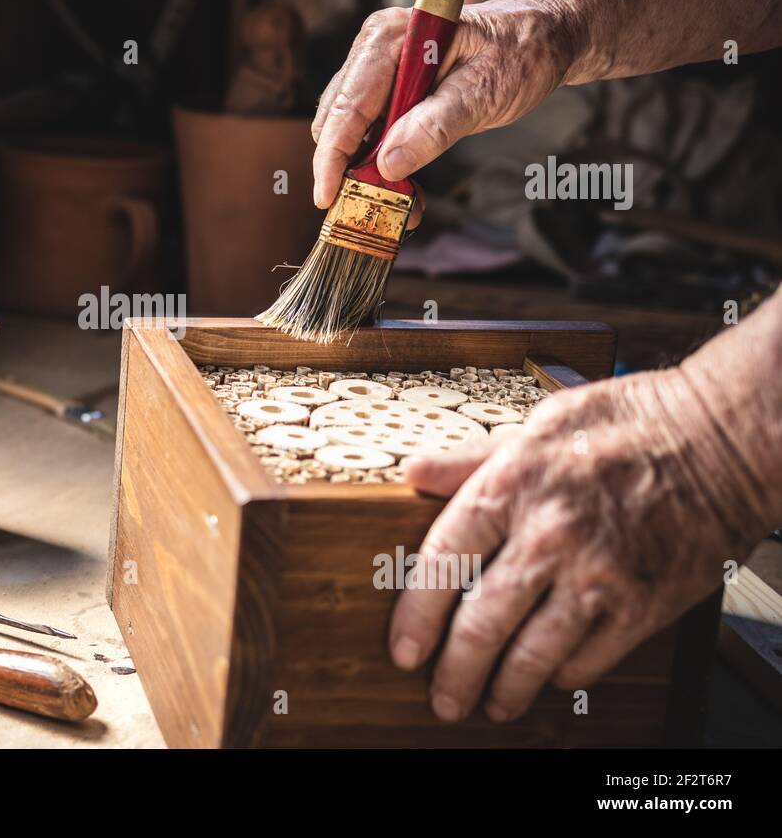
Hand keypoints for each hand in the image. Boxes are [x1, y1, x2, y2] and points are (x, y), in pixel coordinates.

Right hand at [309, 0, 578, 212]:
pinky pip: (372, 134)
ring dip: (368, 173)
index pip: (347, 106)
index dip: (332, 157)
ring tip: (401, 204)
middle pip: (338, 122)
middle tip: (375, 210)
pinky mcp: (388, 91)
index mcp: (390, 40)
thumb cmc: (520, 52)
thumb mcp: (485, 91)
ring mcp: (378, 70)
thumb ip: (436, 126)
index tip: (328, 197)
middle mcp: (374, 50)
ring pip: (350, 134)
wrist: (542, 39)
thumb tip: (389, 164)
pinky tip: (406, 186)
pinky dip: (383, 165)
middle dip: (350, 171)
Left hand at [391, 368, 762, 722]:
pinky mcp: (641, 606)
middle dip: (454, 672)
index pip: (441, 560)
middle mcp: (548, 535)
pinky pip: (585, 662)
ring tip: (490, 705)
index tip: (404, 648)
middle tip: (443, 698)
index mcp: (513, 485)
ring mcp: (596, 576)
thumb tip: (416, 471)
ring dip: (503, 690)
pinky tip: (548, 678)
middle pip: (480, 623)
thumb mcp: (539, 424)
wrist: (724, 440)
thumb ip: (474, 459)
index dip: (416, 614)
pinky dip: (560, 677)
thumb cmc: (629, 425)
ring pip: (531, 655)